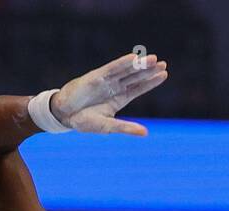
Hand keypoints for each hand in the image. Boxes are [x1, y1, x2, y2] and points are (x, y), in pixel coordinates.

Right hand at [50, 53, 169, 136]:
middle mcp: (114, 88)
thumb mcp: (108, 126)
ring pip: (126, 71)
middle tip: (163, 64)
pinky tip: (133, 59)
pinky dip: (122, 63)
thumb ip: (126, 128)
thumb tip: (145, 133)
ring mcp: (106, 81)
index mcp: (119, 99)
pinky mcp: (96, 76)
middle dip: (149, 71)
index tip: (164, 74)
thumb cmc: (85, 122)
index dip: (151, 82)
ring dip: (139, 65)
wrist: (64, 115)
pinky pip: (112, 68)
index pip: (138, 88)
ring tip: (154, 59)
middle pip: (135, 77)